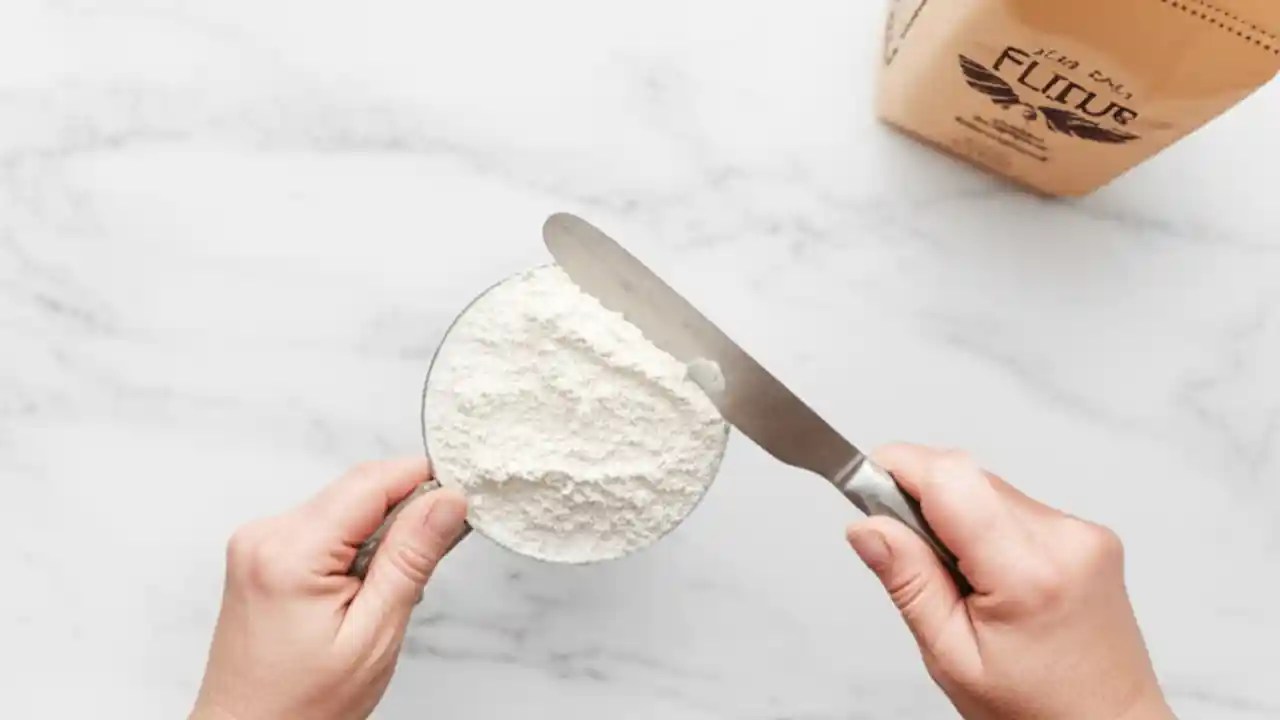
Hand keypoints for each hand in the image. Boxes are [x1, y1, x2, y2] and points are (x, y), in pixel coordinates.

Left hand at [192, 459, 467, 719]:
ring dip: (378, 533)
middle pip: (355, 490)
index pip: (370, 482)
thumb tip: (446, 500)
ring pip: (342, 507)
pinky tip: (359, 589)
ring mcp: (257, 542)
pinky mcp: (260, 553)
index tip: (460, 497)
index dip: (422, 478)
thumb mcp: (374, 634)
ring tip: (387, 591)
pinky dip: (352, 547)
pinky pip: (322, 526)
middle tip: (432, 557)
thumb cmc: (302, 705)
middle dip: (402, 513)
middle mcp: (265, 535)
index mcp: (290, 553)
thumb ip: (411, 558)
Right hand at [846, 444, 1174, 719]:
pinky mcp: (1088, 534)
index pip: (951, 477)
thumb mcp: (952, 657)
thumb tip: (867, 526)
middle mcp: (1064, 539)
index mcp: (1029, 571)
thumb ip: (908, 581)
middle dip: (923, 503)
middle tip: (907, 556)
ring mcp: (1083, 533)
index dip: (898, 468)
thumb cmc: (1039, 710)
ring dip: (957, 518)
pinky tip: (991, 579)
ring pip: (989, 488)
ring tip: (960, 583)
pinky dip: (988, 529)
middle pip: (967, 477)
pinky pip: (1016, 506)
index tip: (864, 483)